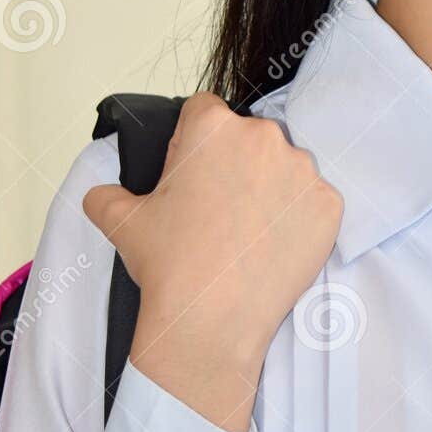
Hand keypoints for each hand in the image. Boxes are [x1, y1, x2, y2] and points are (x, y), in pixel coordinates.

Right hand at [83, 91, 343, 430]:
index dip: (195, 143)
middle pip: (250, 138)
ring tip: (248, 233)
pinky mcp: (329, 205)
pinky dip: (299, 219)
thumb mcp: (119, 220)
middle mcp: (263, 137)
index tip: (194, 175)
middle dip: (236, 165)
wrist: (212, 321)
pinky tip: (275, 245)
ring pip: (285, 168)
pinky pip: (313, 202)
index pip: (205, 111)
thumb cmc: (169, 265)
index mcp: (212, 127)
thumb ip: (107, 193)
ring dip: (271, 190)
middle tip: (219, 210)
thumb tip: (102, 194)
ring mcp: (303, 170)